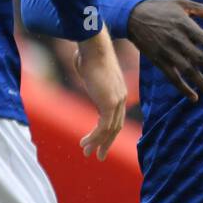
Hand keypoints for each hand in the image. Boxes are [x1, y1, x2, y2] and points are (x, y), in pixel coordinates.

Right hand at [74, 27, 125, 159]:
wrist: (94, 47)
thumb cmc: (88, 53)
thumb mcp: (88, 69)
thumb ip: (88, 74)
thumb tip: (80, 63)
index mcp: (118, 91)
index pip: (116, 117)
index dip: (108, 131)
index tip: (99, 141)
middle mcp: (121, 98)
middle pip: (116, 126)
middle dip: (106, 142)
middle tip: (98, 155)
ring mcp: (118, 101)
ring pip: (109, 130)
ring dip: (98, 143)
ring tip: (87, 153)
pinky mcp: (110, 103)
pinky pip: (103, 127)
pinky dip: (94, 137)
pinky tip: (84, 143)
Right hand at [127, 0, 202, 102]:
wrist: (132, 16)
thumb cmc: (161, 8)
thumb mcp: (183, 4)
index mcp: (186, 25)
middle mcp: (178, 40)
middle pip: (200, 59)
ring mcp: (167, 51)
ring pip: (188, 71)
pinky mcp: (158, 60)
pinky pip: (172, 77)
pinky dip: (183, 88)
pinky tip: (194, 97)